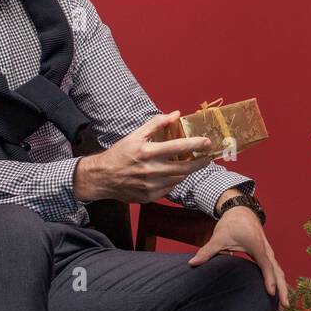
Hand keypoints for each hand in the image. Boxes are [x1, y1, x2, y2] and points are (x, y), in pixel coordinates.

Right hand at [73, 112, 212, 203]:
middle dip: (200, 162)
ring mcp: (150, 185)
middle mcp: (150, 170)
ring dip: (187, 171)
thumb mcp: (135, 135)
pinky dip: (173, 180)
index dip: (195, 144)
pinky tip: (172, 174)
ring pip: (178, 178)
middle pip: (184, 167)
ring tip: (190, 163)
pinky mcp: (150, 196)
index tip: (207, 142)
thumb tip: (176, 114)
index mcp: (146, 152)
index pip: (178, 147)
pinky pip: (169, 188)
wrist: (102, 177)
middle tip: (208, 156)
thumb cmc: (120, 154)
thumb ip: (156, 124)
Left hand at [189, 205, 288, 308]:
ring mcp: (267, 252)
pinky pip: (274, 269)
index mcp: (257, 245)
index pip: (266, 265)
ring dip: (282, 287)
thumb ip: (207, 251)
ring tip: (283, 306)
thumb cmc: (231, 223)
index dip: (269, 279)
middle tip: (285, 306)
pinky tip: (276, 293)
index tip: (271, 293)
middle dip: (282, 288)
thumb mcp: (219, 236)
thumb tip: (192, 263)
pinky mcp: (266, 254)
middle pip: (278, 271)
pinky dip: (277, 281)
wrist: (241, 211)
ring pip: (278, 271)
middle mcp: (266, 250)